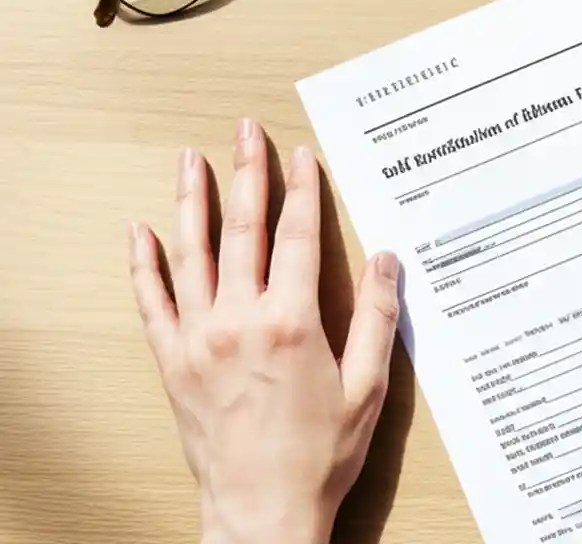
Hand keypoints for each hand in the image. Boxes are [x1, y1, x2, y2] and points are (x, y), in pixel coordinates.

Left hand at [126, 119, 401, 543]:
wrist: (262, 514)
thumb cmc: (320, 456)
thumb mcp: (367, 387)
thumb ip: (375, 316)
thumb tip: (386, 259)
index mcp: (291, 322)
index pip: (295, 236)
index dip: (302, 190)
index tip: (301, 154)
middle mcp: (239, 320)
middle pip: (242, 230)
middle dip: (246, 175)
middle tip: (244, 132)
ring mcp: (199, 340)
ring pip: (191, 254)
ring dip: (192, 202)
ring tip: (191, 161)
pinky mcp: (173, 363)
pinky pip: (152, 303)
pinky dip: (144, 265)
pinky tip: (140, 233)